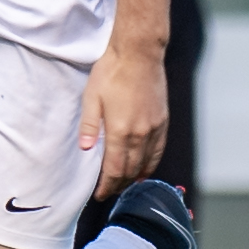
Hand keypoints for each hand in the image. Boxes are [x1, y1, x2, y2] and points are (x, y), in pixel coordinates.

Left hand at [77, 40, 168, 201]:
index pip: (115, 169)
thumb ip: (89, 126)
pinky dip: (150, 164)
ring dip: (134, 177)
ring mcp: (154, 128)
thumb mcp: (91, 97)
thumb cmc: (112, 72)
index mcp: (121, 130)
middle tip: (108, 192)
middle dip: (119, 185)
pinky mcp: (162, 121)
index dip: (107, 186)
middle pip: (131, 170)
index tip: (99, 194)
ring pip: (146, 164)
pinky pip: (158, 151)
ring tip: (123, 184)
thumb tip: (86, 150)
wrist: (139, 54)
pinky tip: (143, 169)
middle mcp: (141, 134)